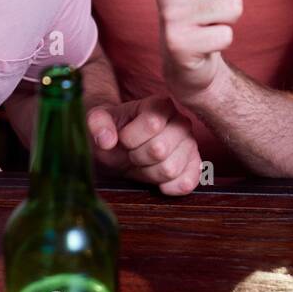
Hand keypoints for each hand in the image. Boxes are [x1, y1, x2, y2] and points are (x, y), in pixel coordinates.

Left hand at [87, 96, 202, 194]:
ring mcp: (190, 144)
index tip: (123, 137)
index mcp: (162, 104)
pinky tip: (158, 182)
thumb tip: (106, 141)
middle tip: (132, 152)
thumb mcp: (99, 122)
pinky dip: (170, 187)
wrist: (121, 147)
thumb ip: (98, 123)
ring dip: (149, 172)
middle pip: (160, 149)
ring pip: (170, 169)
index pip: (152, 123)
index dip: (130, 137)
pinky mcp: (194, 165)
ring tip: (143, 163)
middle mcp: (181, 121)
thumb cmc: (114, 131)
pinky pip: (188, 182)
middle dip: (137, 156)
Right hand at [157, 0, 258, 99]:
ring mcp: (170, 14)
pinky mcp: (178, 43)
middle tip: (210, 9)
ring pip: (233, 5)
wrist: (182, 55)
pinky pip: (226, 35)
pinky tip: (204, 42)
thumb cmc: (203, 7)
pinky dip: (222, 40)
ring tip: (208, 24)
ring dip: (228, 19)